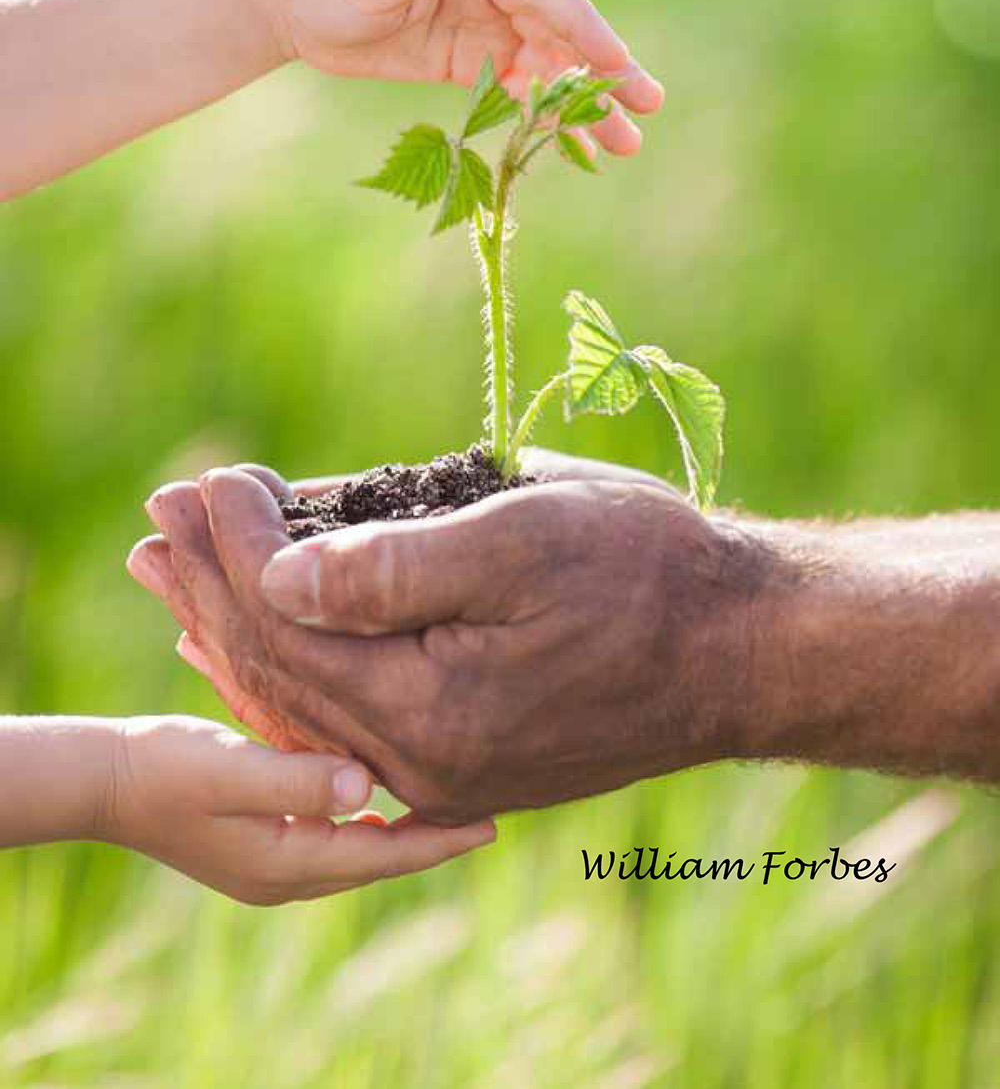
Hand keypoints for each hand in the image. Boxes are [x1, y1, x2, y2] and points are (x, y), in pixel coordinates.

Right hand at [98, 714, 494, 904]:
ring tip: (446, 805)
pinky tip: (377, 797)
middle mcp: (282, 875)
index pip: (383, 858)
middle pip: (376, 861)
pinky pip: (328, 838)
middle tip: (487, 813)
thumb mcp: (234, 769)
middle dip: (430, 839)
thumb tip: (369, 791)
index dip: (440, 842)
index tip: (493, 827)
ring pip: (354, 851)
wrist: (106, 779)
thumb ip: (300, 779)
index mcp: (285, 863)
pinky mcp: (255, 843)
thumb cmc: (167, 767)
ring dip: (400, 832)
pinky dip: (363, 823)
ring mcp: (267, 863)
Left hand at [129, 464, 758, 823]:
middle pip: (279, 667)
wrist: (743, 648)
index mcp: (432, 710)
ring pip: (304, 694)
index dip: (237, 546)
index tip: (211, 475)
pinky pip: (347, 714)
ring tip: (176, 570)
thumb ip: (394, 566)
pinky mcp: (463, 755)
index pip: (289, 624)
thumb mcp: (524, 537)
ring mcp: (442, 768)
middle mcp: (421, 761)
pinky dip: (293, 663)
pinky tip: (256, 637)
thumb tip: (279, 575)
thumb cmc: (645, 571)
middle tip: (160, 511)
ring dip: (235, 620)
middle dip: (214, 579)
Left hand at [274, 0, 662, 157]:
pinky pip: (519, 92)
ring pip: (548, 68)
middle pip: (561, 34)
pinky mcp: (471, 62)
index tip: (616, 62)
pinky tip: (574, 147)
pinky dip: (546, 117)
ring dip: (585, 104)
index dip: (582, 29)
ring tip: (625, 145)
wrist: (300, 4)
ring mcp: (486, 29)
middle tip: (650, 105)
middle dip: (604, 71)